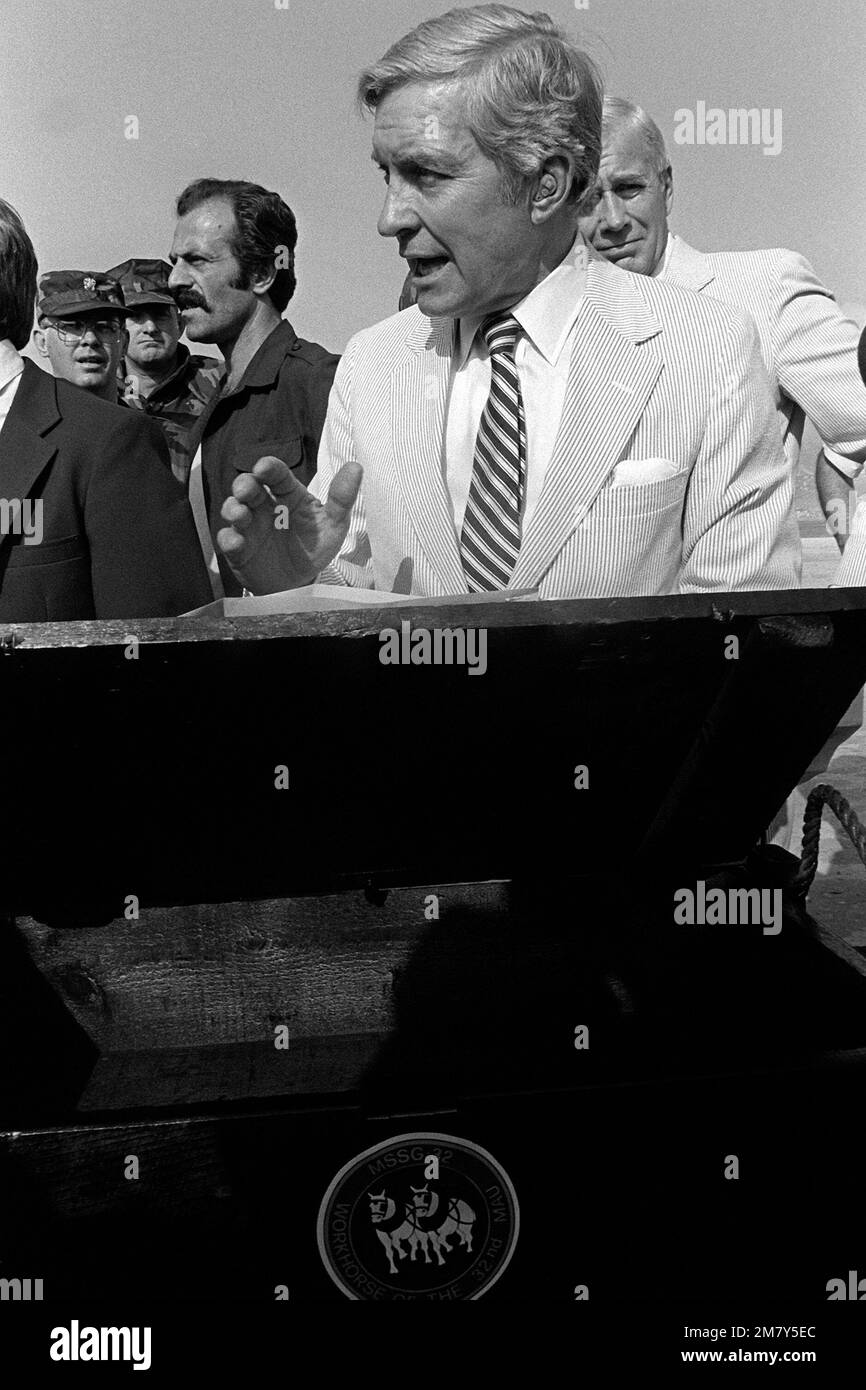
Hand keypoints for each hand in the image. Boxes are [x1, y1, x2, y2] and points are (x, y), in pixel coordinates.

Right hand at [217, 456, 362, 591]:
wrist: (302, 582)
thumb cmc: (315, 546)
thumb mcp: (333, 523)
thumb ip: (342, 498)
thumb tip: (356, 467)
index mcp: (287, 495)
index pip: (276, 475)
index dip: (269, 468)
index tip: (264, 467)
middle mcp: (264, 506)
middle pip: (248, 486)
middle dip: (244, 484)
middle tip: (246, 490)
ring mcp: (249, 526)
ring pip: (233, 509)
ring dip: (233, 509)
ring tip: (241, 515)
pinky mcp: (239, 549)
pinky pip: (228, 541)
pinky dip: (229, 539)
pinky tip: (235, 542)